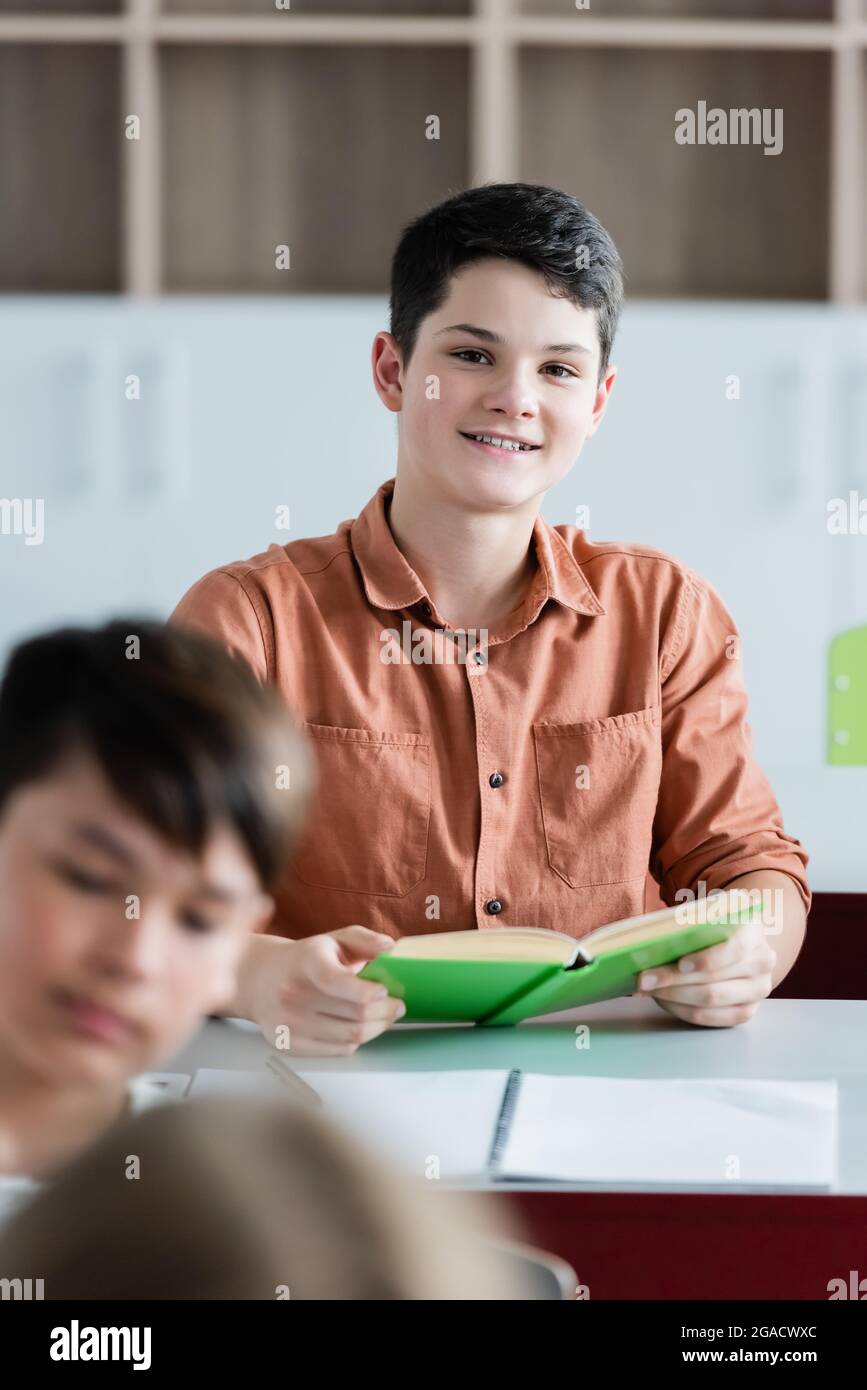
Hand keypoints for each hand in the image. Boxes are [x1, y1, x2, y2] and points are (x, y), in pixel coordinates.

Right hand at [248, 927, 404, 1055]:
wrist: (259, 980)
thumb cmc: (304, 960)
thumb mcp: (333, 940)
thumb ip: (364, 940)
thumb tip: (390, 947)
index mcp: (306, 963)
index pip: (336, 982)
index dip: (367, 991)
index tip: (386, 991)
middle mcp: (293, 994)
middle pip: (353, 1014)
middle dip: (385, 1011)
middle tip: (397, 1005)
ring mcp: (289, 1023)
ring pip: (350, 1036)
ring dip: (376, 1028)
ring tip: (383, 1017)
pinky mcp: (290, 1045)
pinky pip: (338, 1050)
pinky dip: (356, 1040)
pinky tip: (358, 1027)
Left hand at [634, 921, 775, 1027]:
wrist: (741, 944)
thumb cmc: (716, 927)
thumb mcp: (707, 916)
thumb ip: (688, 925)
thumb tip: (650, 942)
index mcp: (753, 933)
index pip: (734, 948)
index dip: (707, 959)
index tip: (680, 963)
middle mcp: (762, 963)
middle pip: (714, 980)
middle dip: (673, 980)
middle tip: (643, 978)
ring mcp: (757, 992)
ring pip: (710, 1002)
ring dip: (672, 997)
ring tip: (646, 989)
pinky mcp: (745, 1012)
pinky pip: (709, 1018)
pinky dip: (680, 1010)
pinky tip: (662, 1000)